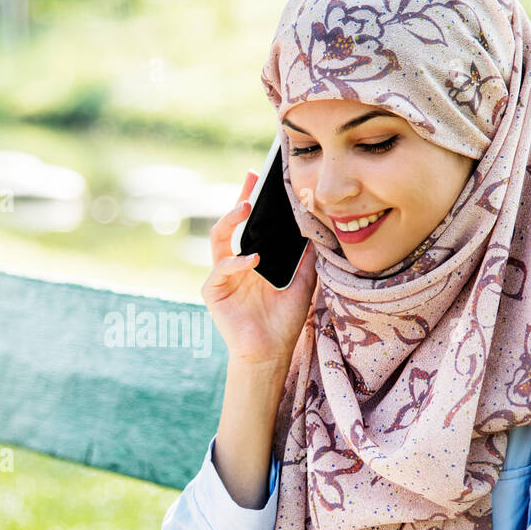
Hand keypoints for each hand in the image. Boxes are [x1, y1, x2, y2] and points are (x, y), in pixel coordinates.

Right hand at [202, 170, 317, 368]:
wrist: (271, 352)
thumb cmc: (283, 319)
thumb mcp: (302, 281)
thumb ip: (305, 255)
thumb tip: (317, 224)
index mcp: (251, 259)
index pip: (249, 224)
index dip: (251, 200)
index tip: (259, 178)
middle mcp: (234, 264)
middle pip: (230, 224)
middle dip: (238, 200)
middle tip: (250, 183)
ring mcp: (221, 277)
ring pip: (217, 240)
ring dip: (229, 221)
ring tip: (246, 208)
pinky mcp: (213, 292)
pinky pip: (220, 270)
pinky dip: (236, 262)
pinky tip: (254, 260)